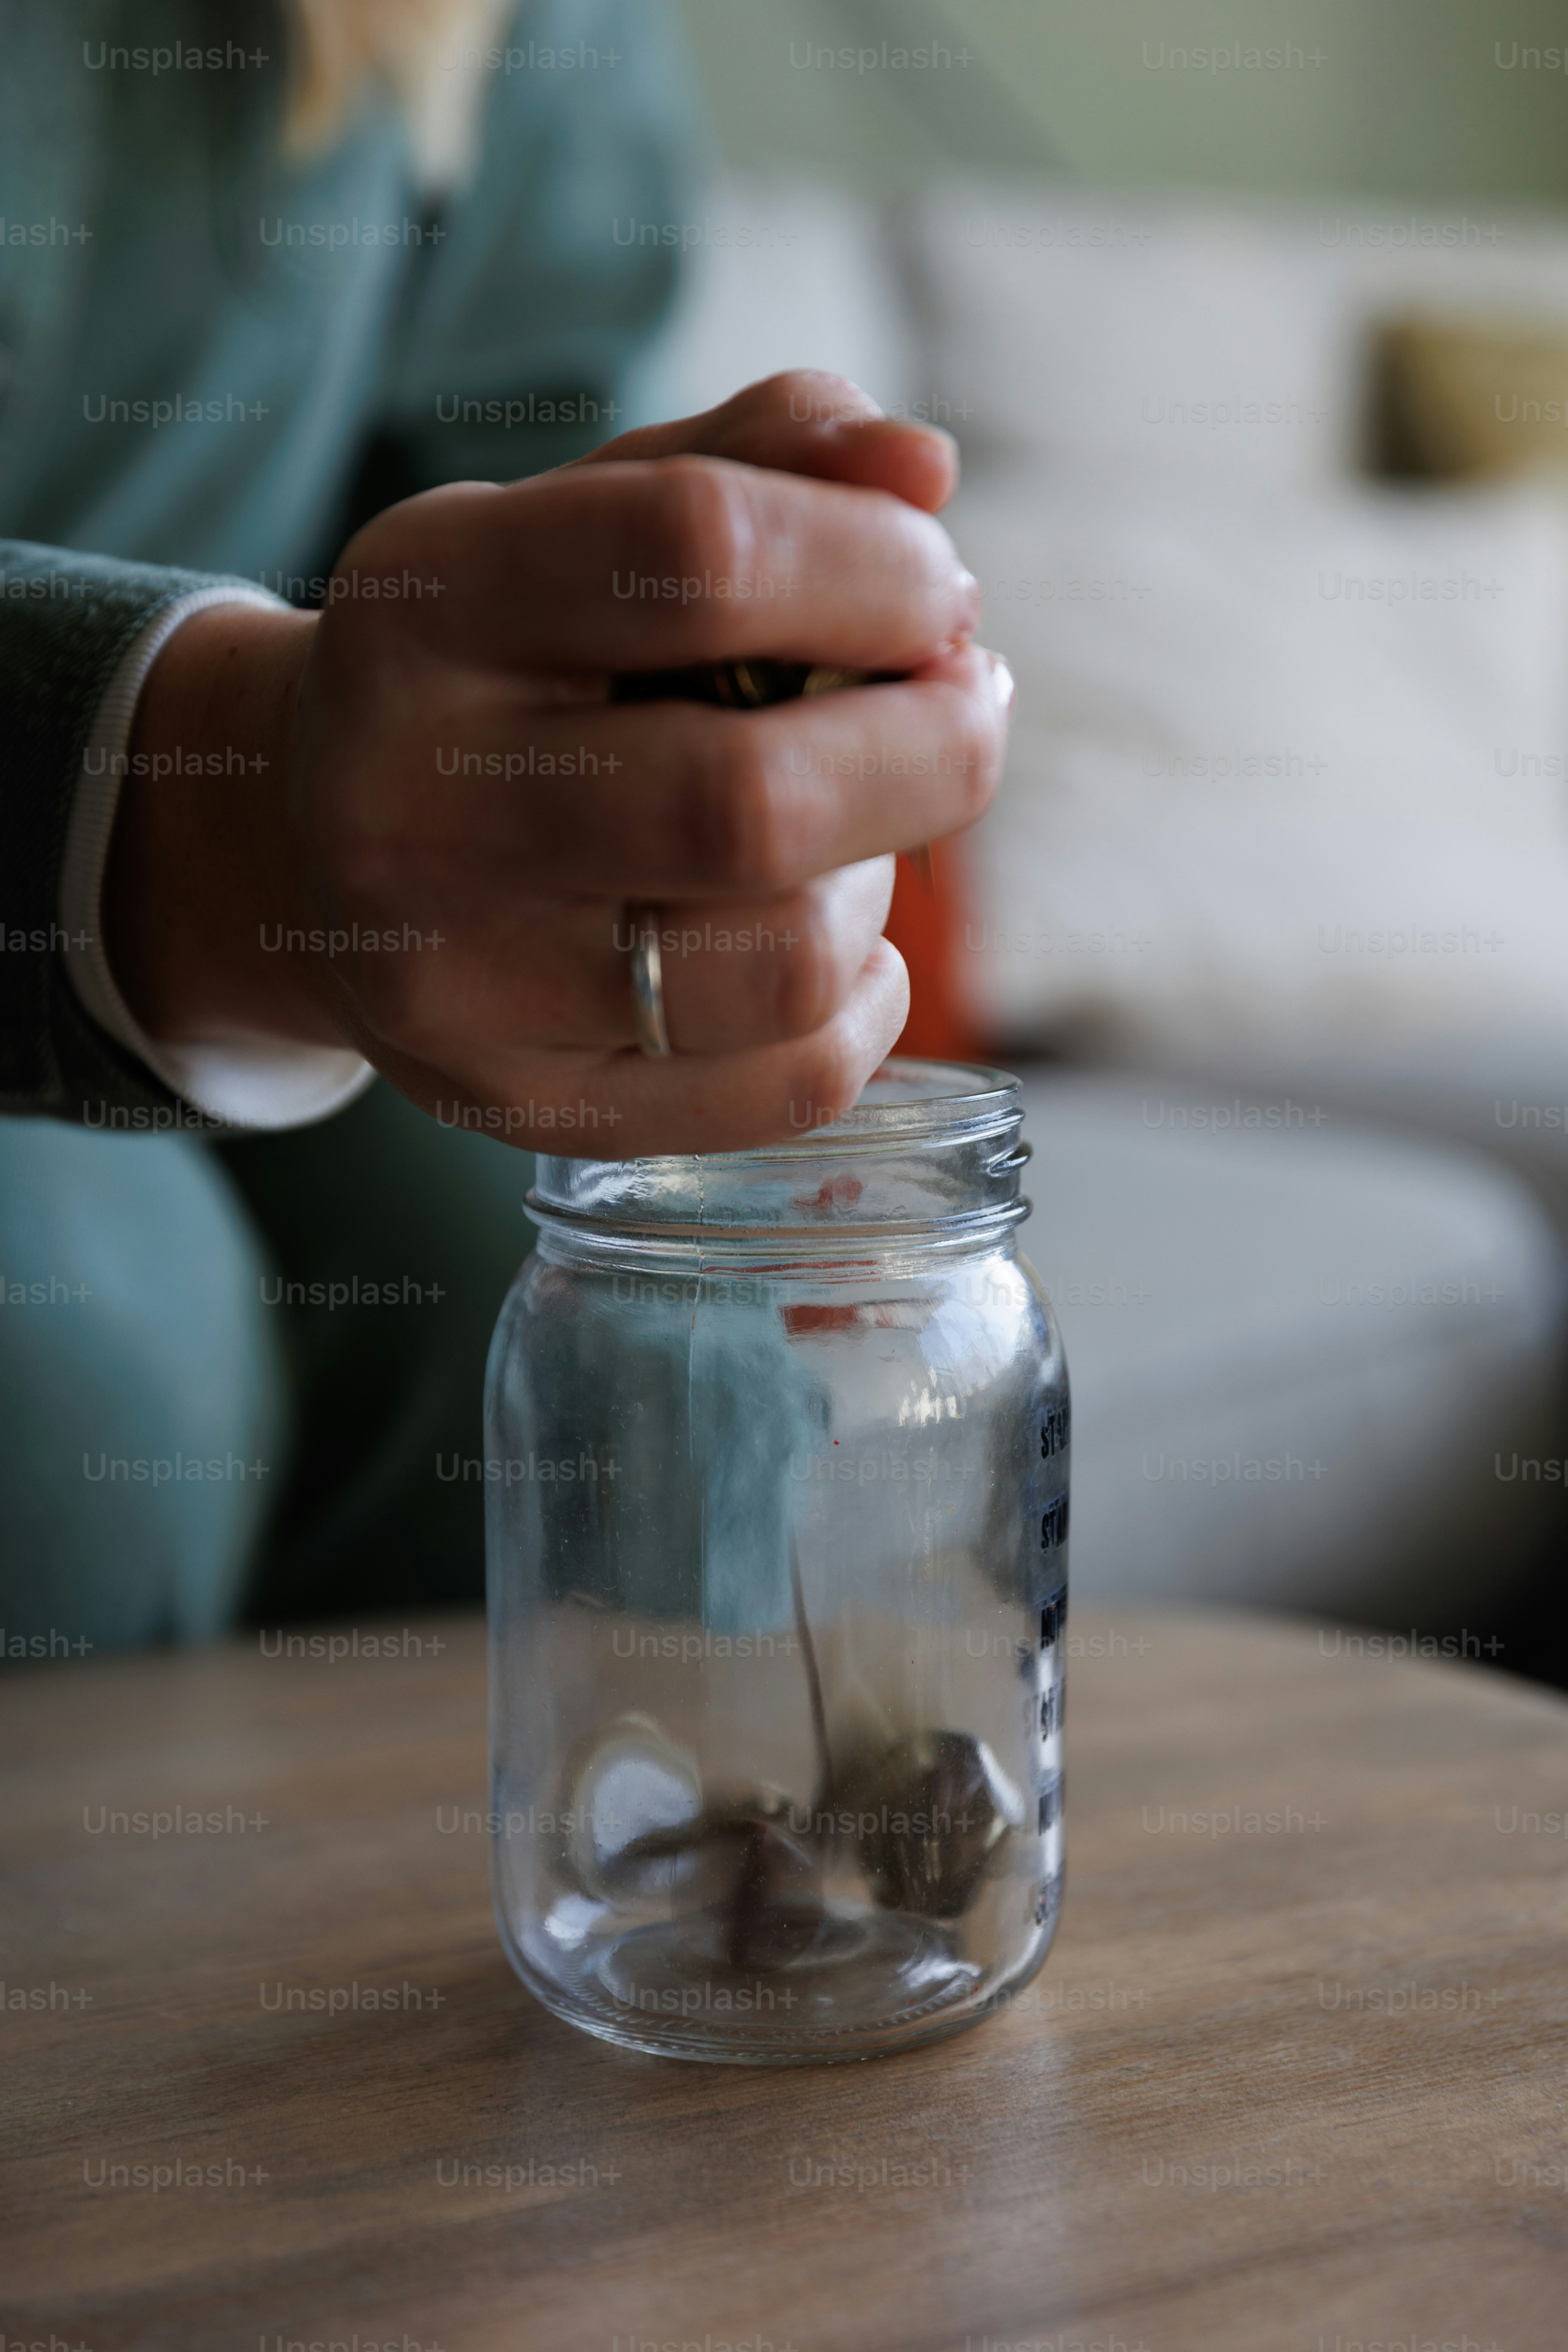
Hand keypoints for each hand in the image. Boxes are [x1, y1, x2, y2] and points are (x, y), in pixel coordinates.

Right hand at [108, 372, 1012, 1154]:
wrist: (313, 856)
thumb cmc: (502, 665)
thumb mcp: (585, 523)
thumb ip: (755, 463)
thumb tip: (922, 469)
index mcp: (426, 607)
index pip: (697, 552)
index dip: (876, 566)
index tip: (936, 589)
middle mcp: (419, 804)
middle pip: (754, 799)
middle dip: (933, 747)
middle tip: (967, 706)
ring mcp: (465, 984)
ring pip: (787, 959)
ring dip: (882, 882)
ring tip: (856, 832)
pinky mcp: (530, 1110)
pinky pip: (792, 1084)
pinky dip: (865, 1002)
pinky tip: (828, 942)